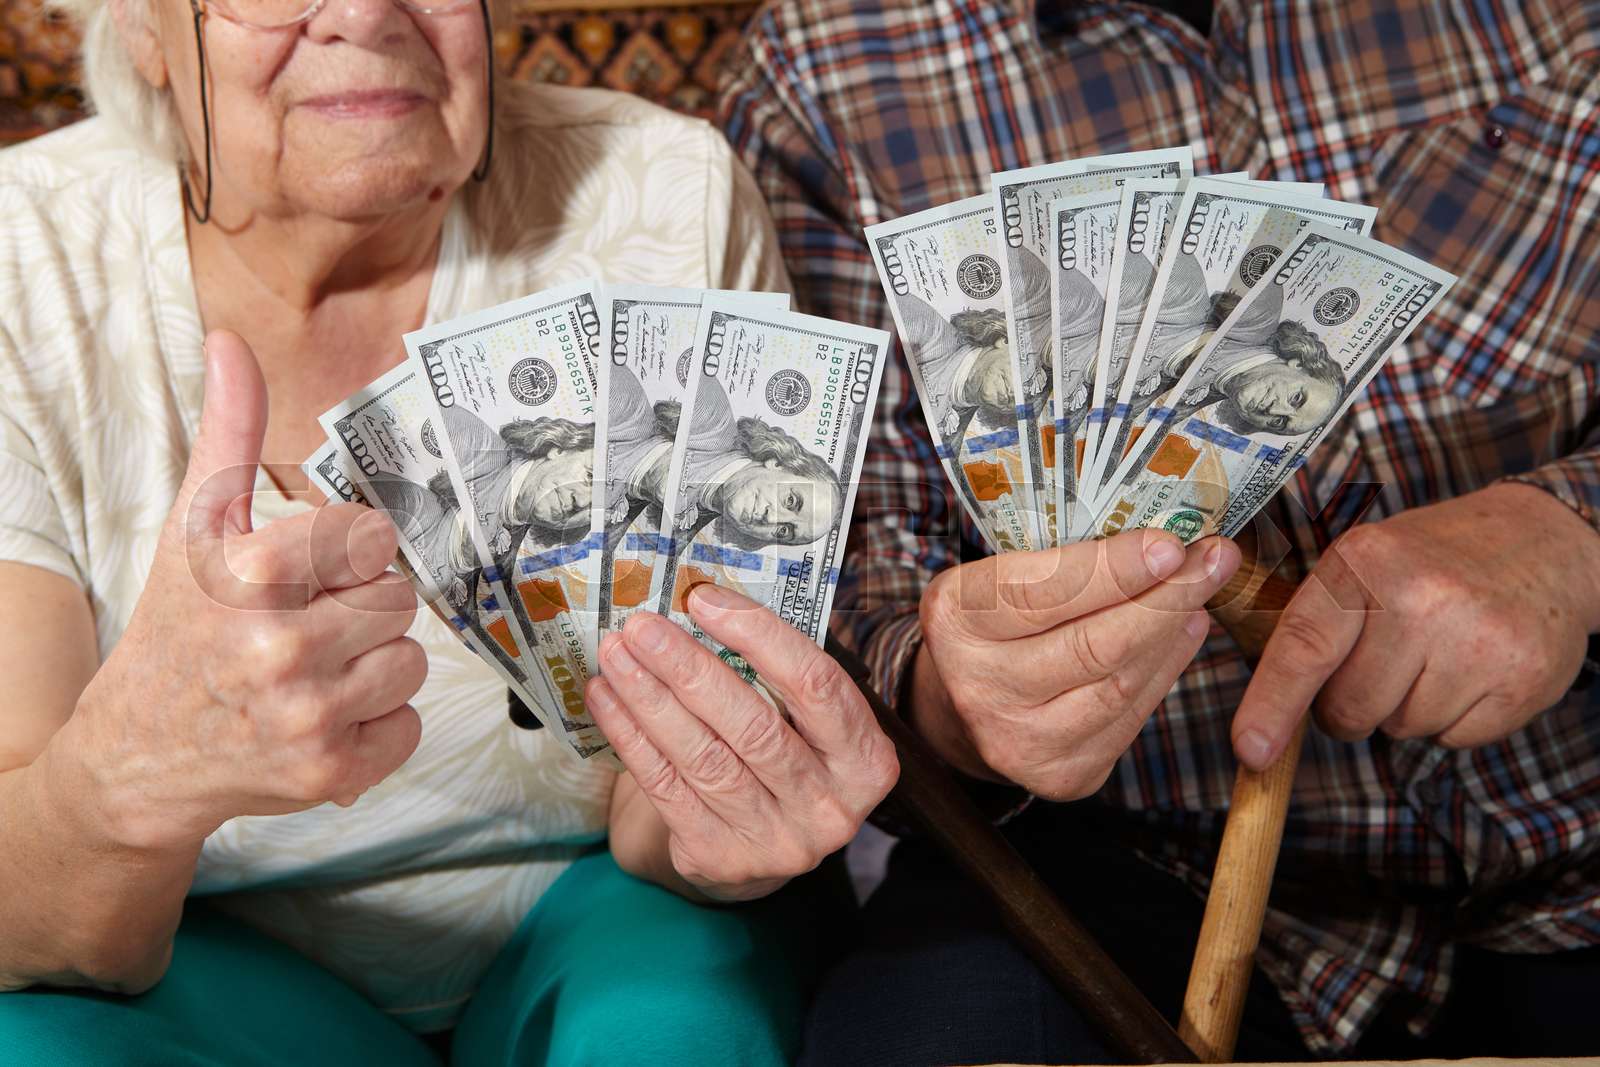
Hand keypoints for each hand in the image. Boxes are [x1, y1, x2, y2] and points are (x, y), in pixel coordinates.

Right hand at [67, 331, 425, 850]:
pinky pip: (411, 723)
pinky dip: (380, 721)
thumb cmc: (178, 628)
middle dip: (362, 605)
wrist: (140, 755)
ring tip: (316, 668)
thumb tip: (231, 342)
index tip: (313, 567)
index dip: (350, 550)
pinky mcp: (332, 772)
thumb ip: (228, 433)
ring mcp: (307, 717)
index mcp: (249, 576)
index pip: (371, 537)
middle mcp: (279, 649)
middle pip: (397, 598)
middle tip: (309, 622)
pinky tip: (327, 714)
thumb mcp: (195, 527)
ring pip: (411, 659)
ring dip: (375, 662)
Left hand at [584, 586, 897, 901]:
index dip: (759, 636)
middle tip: (642, 625)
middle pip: (753, 724)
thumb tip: (702, 602)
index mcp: (867, 761)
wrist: (762, 849)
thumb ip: (777, 672)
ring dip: (649, 698)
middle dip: (689, 667)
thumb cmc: (786, 756)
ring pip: (703, 757)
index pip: (816, 684)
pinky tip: (606, 697)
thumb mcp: (807, 722)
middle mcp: (830, 808)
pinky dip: (631, 736)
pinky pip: (666, 787)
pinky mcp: (719, 859)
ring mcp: (775, 842)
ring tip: (615, 654)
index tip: (703, 600)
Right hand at [911, 530, 1240, 798]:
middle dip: (1166, 598)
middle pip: (1093, 644)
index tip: (1171, 544)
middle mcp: (978, 686)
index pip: (1044, 592)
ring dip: (1174, 632)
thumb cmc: (992, 622)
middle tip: (1214, 558)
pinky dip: (1166, 670)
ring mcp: (1018, 740)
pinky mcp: (1059, 774)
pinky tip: (1184, 632)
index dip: (1115, 569)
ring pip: (1121, 684)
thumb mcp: (999, 575)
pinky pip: (1130, 719)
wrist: (961, 705)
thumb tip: (1160, 542)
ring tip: (1202, 590)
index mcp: (955, 619)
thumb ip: (1061, 560)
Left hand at [1231, 483, 1599, 769]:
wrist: (1540, 542)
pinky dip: (1452, 718)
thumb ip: (1311, 623)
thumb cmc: (1428, 561)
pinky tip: (1468, 670)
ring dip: (1405, 708)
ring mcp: (1480, 640)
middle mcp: (1424, 599)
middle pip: (1350, 706)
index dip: (1272, 704)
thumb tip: (1262, 711)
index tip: (1250, 749)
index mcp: (1367, 562)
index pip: (1305, 646)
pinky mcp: (1524, 679)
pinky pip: (1454, 739)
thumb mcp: (1362, 561)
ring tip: (1432, 654)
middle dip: (1348, 706)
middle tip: (1375, 664)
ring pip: (1402, 728)